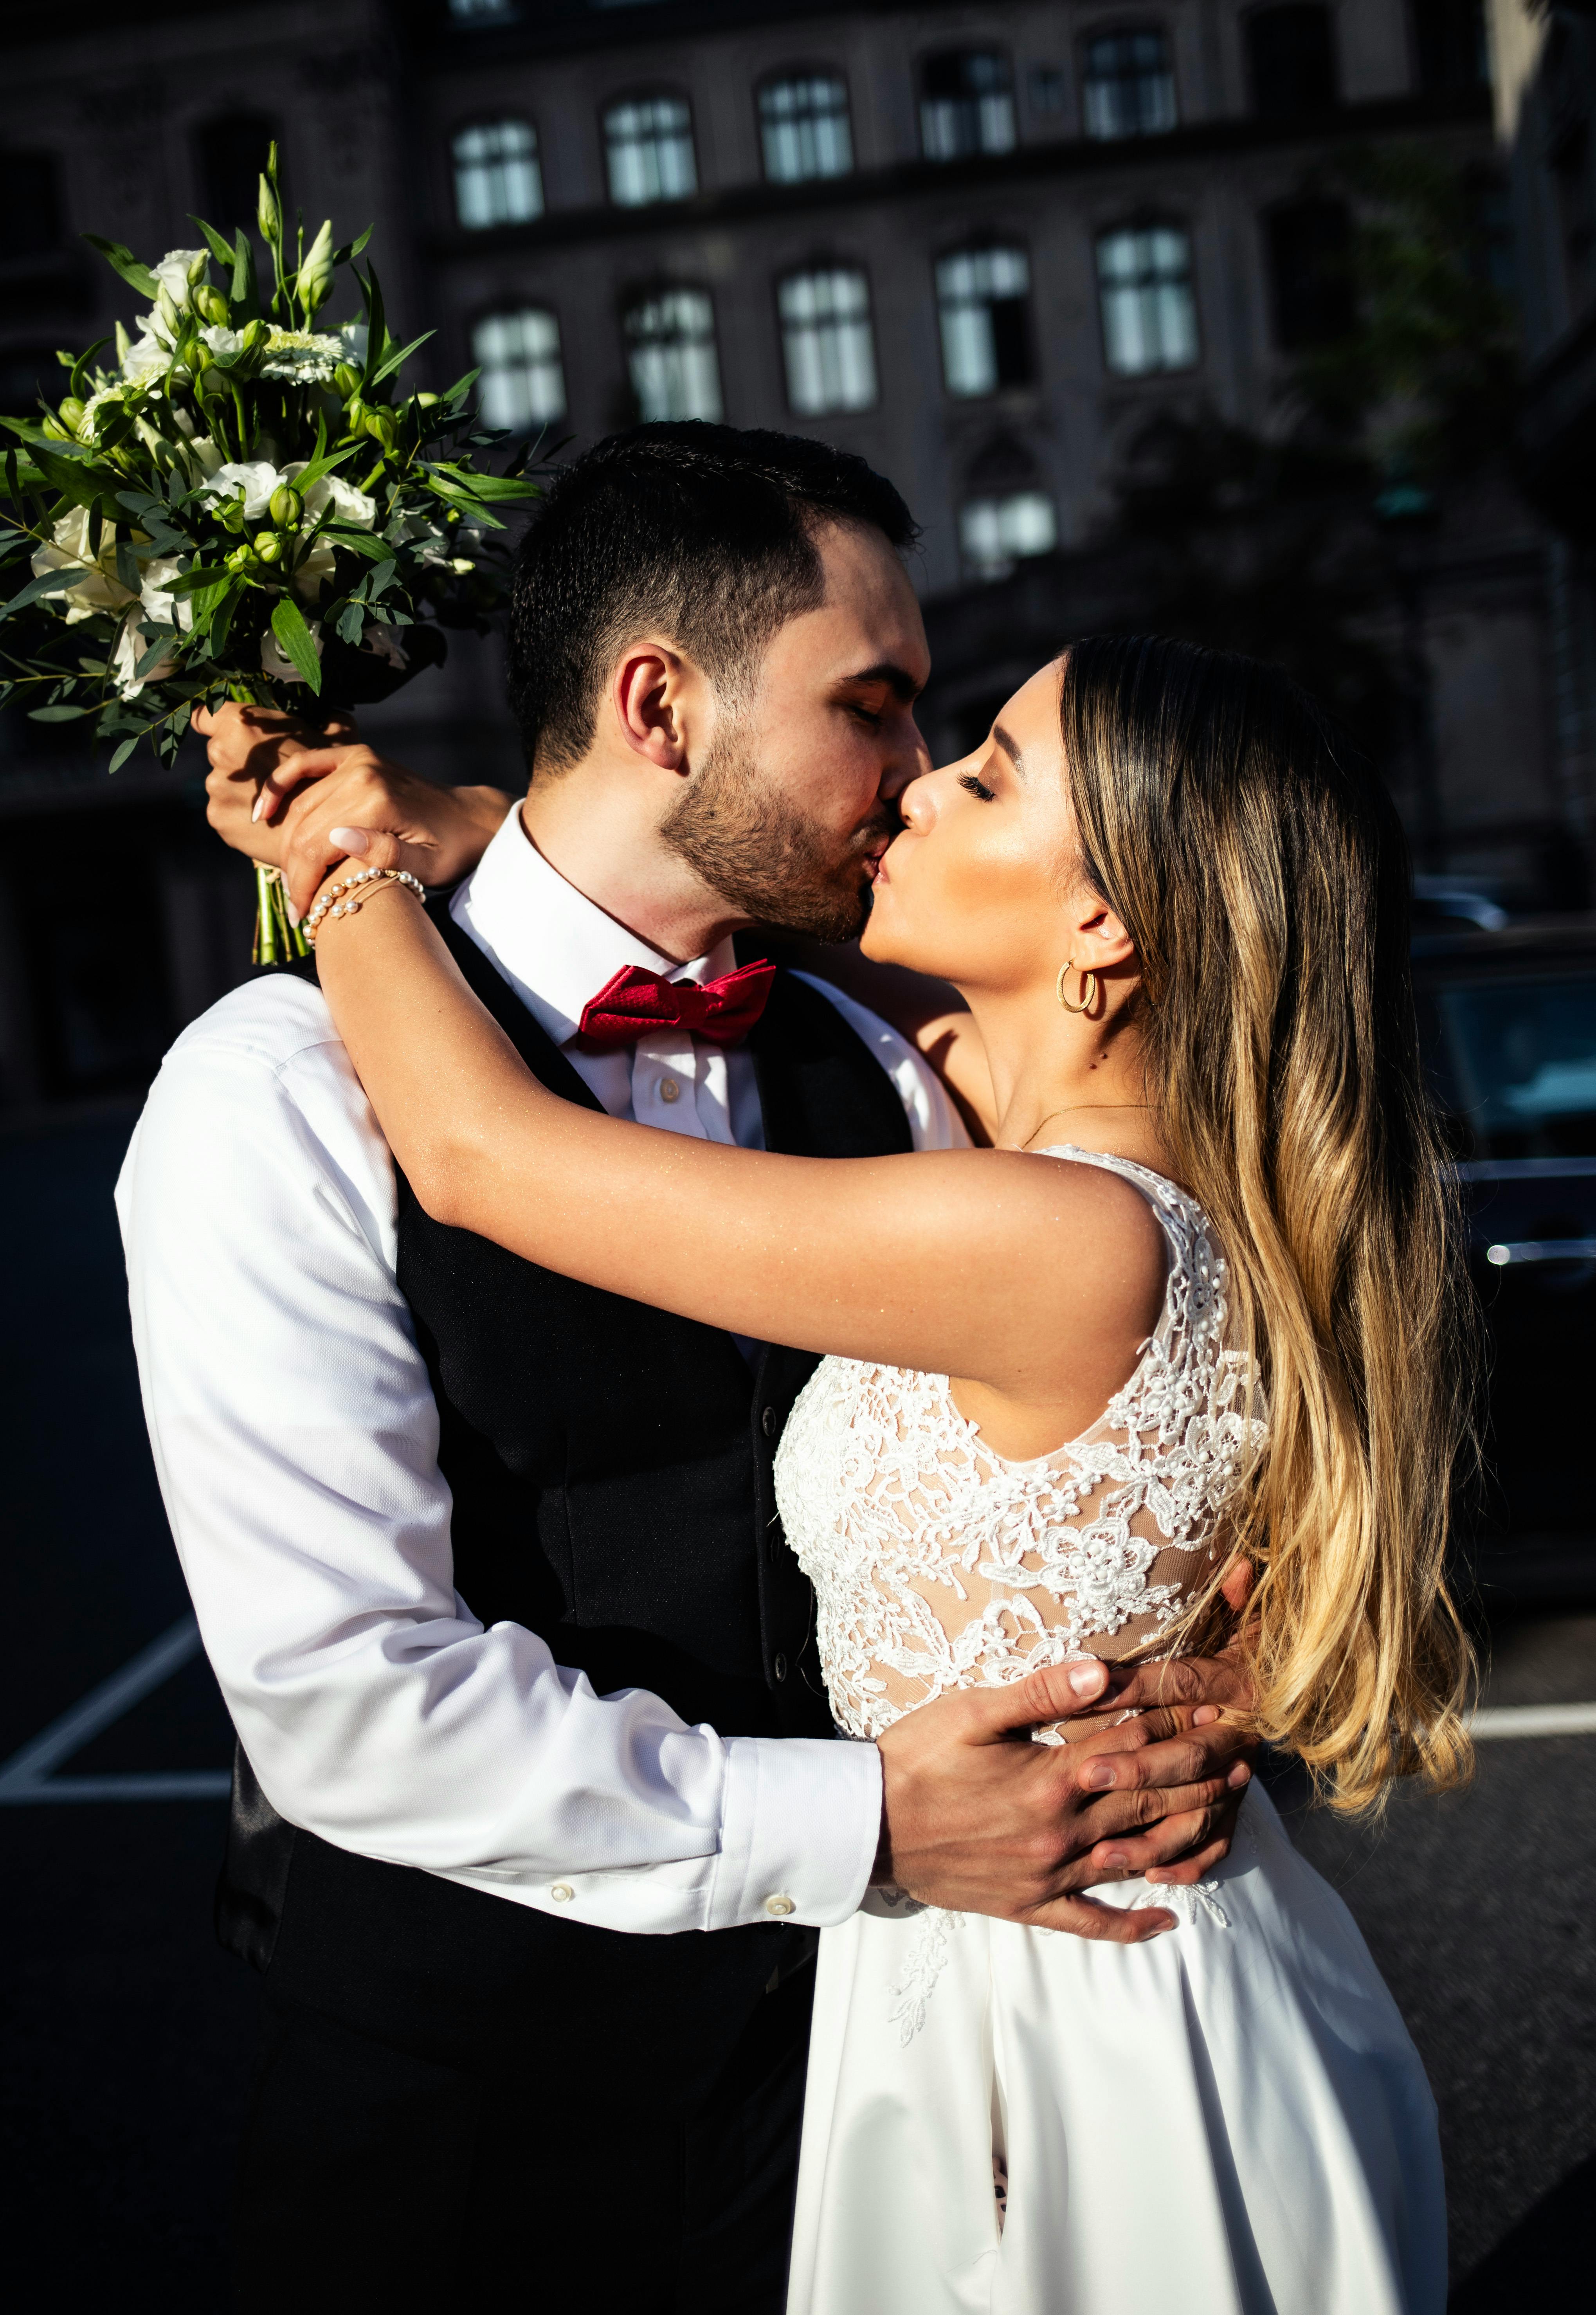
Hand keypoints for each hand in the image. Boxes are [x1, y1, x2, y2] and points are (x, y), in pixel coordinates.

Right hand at [193, 701, 514, 913]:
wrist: (471, 818)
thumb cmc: (452, 850)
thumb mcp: (429, 866)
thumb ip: (388, 854)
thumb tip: (340, 838)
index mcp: (378, 800)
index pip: (317, 845)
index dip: (303, 884)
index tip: (302, 915)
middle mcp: (362, 774)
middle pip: (304, 828)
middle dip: (294, 872)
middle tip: (297, 907)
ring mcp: (356, 761)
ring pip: (301, 806)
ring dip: (288, 844)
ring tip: (291, 881)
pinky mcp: (354, 757)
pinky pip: (304, 766)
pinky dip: (280, 786)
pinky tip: (264, 815)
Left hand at [193, 702, 359, 869]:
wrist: (326, 831)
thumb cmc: (331, 777)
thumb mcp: (338, 739)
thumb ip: (326, 720)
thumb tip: (331, 713)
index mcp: (239, 723)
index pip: (203, 714)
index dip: (212, 722)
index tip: (223, 731)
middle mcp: (219, 752)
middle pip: (217, 750)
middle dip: (238, 759)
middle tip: (268, 772)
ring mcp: (215, 787)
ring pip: (222, 782)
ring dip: (240, 789)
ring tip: (273, 800)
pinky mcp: (216, 816)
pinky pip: (225, 810)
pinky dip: (241, 814)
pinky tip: (267, 818)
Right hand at [875, 1654, 1253, 1943]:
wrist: (867, 1825)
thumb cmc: (917, 1759)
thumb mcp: (974, 1713)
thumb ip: (1042, 1694)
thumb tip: (1102, 1671)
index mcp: (1051, 1779)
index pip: (1134, 1750)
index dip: (1181, 1727)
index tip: (1220, 1712)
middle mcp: (1061, 1831)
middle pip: (1148, 1803)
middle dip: (1200, 1778)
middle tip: (1244, 1761)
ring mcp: (1048, 1874)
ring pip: (1136, 1860)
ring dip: (1185, 1837)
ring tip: (1226, 1816)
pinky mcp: (1029, 1905)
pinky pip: (1090, 1921)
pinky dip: (1131, 1924)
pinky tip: (1167, 1919)